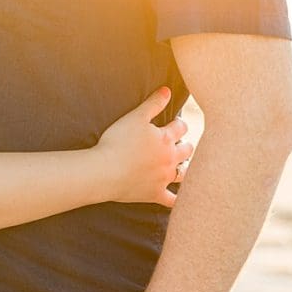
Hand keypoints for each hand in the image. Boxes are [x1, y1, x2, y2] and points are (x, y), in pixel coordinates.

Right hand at [97, 87, 193, 206]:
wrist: (105, 171)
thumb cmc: (118, 141)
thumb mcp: (135, 117)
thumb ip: (153, 103)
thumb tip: (168, 90)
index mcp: (165, 139)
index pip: (180, 128)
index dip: (179, 124)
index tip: (176, 122)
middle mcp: (169, 159)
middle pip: (186, 150)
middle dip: (186, 145)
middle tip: (182, 143)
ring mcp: (164, 178)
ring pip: (183, 174)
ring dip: (186, 168)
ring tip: (183, 166)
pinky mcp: (155, 194)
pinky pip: (172, 200)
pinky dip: (179, 200)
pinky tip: (184, 201)